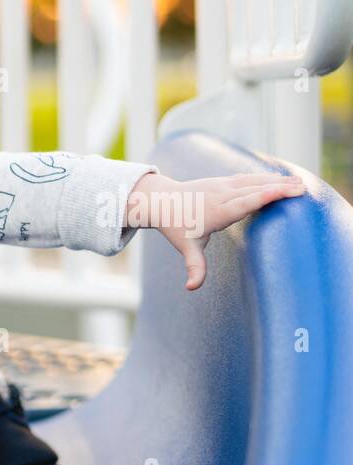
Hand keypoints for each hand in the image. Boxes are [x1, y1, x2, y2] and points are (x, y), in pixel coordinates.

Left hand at [127, 172, 305, 289]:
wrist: (162, 201)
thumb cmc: (177, 227)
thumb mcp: (186, 247)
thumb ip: (194, 266)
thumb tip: (191, 288)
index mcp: (217, 212)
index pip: (244, 203)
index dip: (265, 196)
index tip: (284, 192)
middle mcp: (221, 196)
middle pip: (254, 190)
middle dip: (278, 187)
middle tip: (302, 188)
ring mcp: (223, 185)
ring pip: (253, 181)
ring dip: (276, 180)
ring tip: (299, 181)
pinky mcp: (224, 181)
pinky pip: (248, 178)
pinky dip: (265, 177)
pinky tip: (281, 177)